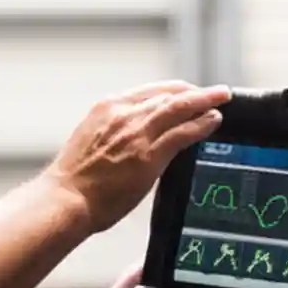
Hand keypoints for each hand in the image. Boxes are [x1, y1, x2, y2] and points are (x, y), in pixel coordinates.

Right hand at [50, 81, 230, 232]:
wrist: (65, 199)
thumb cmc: (75, 177)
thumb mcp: (93, 137)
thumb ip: (116, 129)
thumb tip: (138, 133)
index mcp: (108, 107)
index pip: (150, 90)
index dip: (174, 89)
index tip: (188, 91)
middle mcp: (124, 113)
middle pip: (169, 94)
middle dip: (195, 91)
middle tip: (215, 91)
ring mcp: (138, 133)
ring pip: (180, 107)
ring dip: (205, 100)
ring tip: (222, 98)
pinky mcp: (150, 154)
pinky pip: (183, 132)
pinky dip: (201, 124)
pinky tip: (213, 121)